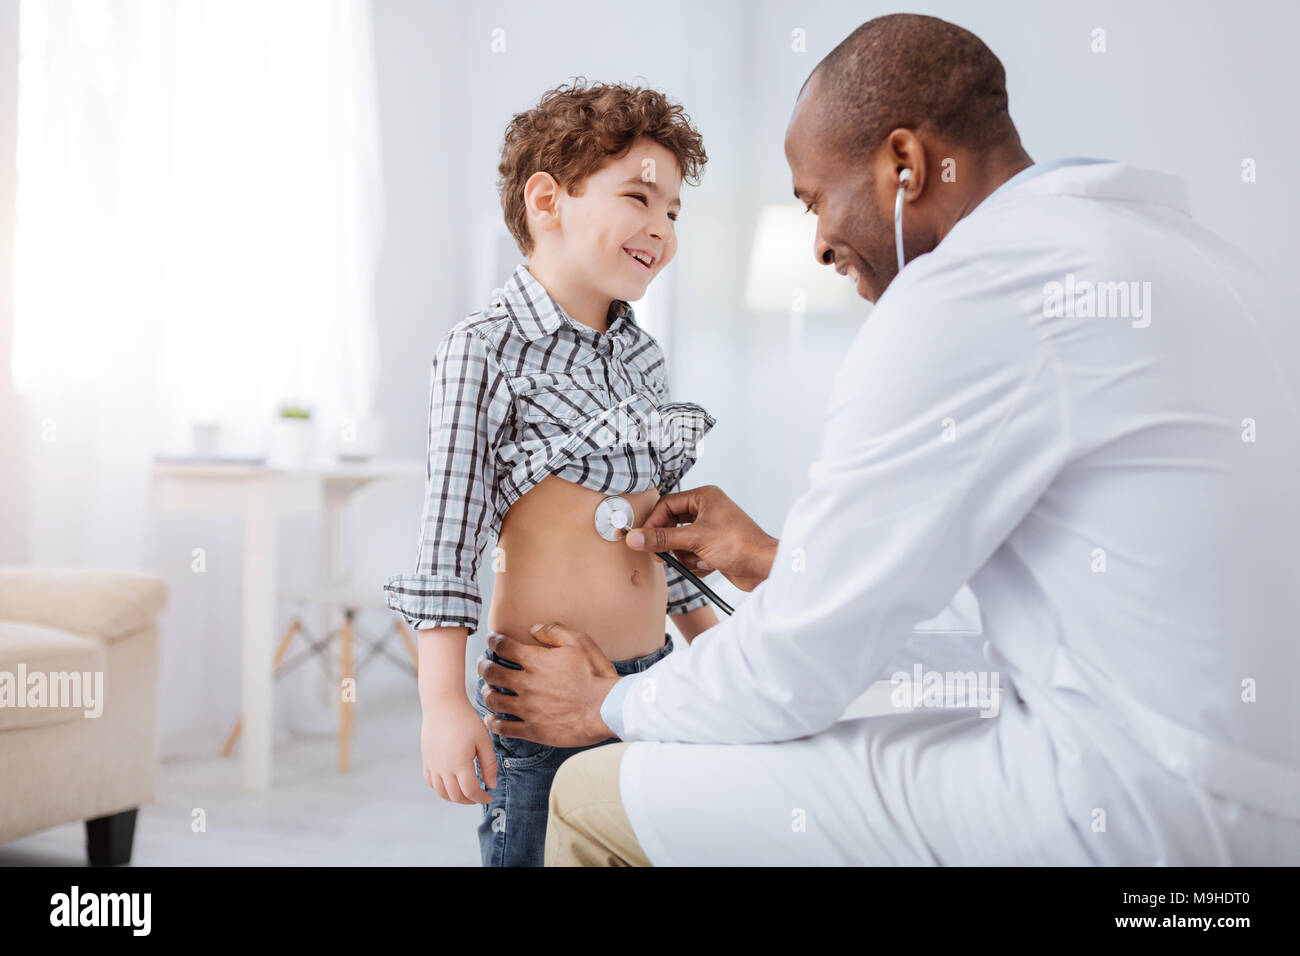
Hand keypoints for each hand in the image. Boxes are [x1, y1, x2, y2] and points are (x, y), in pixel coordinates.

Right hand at [420, 697, 496, 803]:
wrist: (443, 704)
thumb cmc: (466, 719)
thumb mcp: (483, 740)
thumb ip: (489, 765)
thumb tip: (492, 785)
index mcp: (459, 763)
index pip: (470, 791)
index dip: (481, 798)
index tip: (490, 796)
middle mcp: (443, 767)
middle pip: (455, 796)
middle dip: (470, 800)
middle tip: (480, 795)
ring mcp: (432, 764)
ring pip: (441, 793)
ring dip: (455, 798)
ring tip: (467, 792)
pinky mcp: (426, 760)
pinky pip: (431, 783)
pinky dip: (441, 789)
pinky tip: (452, 784)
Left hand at [477, 624, 622, 747]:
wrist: (606, 708)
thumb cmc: (596, 674)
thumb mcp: (580, 642)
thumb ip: (554, 631)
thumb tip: (534, 628)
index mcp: (535, 661)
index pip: (504, 647)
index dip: (494, 641)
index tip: (491, 640)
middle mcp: (526, 684)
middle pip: (492, 673)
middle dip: (483, 665)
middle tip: (483, 663)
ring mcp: (527, 708)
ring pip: (494, 700)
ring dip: (486, 692)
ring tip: (487, 690)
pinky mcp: (533, 729)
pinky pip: (505, 728)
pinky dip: (494, 723)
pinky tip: (492, 719)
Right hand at [624, 484, 776, 591]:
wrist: (764, 568)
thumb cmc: (740, 545)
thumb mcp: (695, 539)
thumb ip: (662, 538)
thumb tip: (635, 537)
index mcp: (705, 497)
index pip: (666, 505)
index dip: (653, 523)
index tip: (643, 539)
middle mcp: (707, 510)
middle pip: (671, 524)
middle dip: (670, 542)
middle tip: (663, 554)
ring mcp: (710, 529)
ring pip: (680, 541)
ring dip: (686, 555)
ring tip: (699, 559)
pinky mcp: (713, 547)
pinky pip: (691, 553)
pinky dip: (696, 562)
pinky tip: (709, 565)